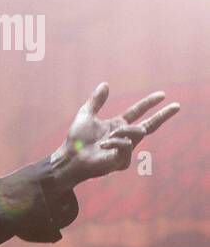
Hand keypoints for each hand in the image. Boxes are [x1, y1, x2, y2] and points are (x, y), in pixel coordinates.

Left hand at [50, 82, 179, 186]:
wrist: (69, 159)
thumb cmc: (76, 141)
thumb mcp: (86, 114)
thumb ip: (96, 101)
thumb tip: (105, 84)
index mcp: (117, 126)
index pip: (138, 112)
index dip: (149, 103)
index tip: (162, 95)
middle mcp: (123, 137)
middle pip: (149, 125)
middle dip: (163, 115)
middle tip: (177, 106)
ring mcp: (124, 151)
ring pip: (137, 133)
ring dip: (121, 132)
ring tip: (105, 139)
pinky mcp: (121, 162)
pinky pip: (127, 146)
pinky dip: (116, 143)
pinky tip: (104, 145)